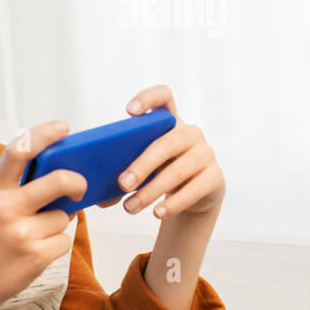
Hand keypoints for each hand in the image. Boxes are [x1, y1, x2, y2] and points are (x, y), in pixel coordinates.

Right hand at [0, 119, 86, 309]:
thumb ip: (18, 192)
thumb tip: (64, 179)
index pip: (17, 151)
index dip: (43, 134)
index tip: (64, 127)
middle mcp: (6, 209)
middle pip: (59, 180)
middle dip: (77, 182)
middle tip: (79, 188)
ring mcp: (22, 233)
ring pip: (63, 216)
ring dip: (56, 225)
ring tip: (30, 237)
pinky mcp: (36, 256)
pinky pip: (64, 240)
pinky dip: (55, 246)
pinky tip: (33, 253)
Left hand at [96, 85, 225, 218]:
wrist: (193, 195)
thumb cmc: (157, 174)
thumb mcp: (141, 168)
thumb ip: (121, 171)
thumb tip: (94, 191)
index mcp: (169, 121)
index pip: (163, 97)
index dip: (148, 98)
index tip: (129, 112)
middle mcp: (190, 133)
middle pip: (166, 142)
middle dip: (142, 165)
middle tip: (121, 184)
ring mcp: (206, 153)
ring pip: (178, 170)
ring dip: (151, 191)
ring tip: (130, 208)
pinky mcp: (215, 176)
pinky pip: (194, 189)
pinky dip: (173, 204)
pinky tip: (157, 213)